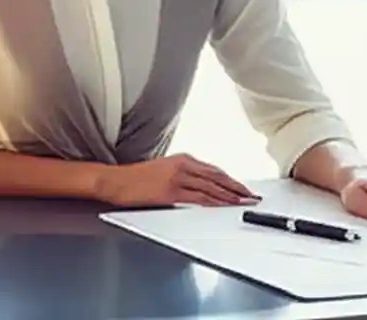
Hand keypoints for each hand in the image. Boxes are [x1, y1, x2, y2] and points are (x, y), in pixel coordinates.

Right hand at [97, 153, 261, 207]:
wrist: (116, 181)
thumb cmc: (136, 178)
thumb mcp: (164, 170)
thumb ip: (183, 175)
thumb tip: (200, 187)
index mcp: (183, 159)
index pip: (214, 170)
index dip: (231, 179)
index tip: (243, 187)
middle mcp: (183, 165)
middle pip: (217, 177)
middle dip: (236, 187)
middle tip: (251, 195)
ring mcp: (177, 177)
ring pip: (211, 187)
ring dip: (229, 196)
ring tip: (242, 202)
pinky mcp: (170, 191)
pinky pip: (198, 197)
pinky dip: (214, 202)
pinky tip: (222, 206)